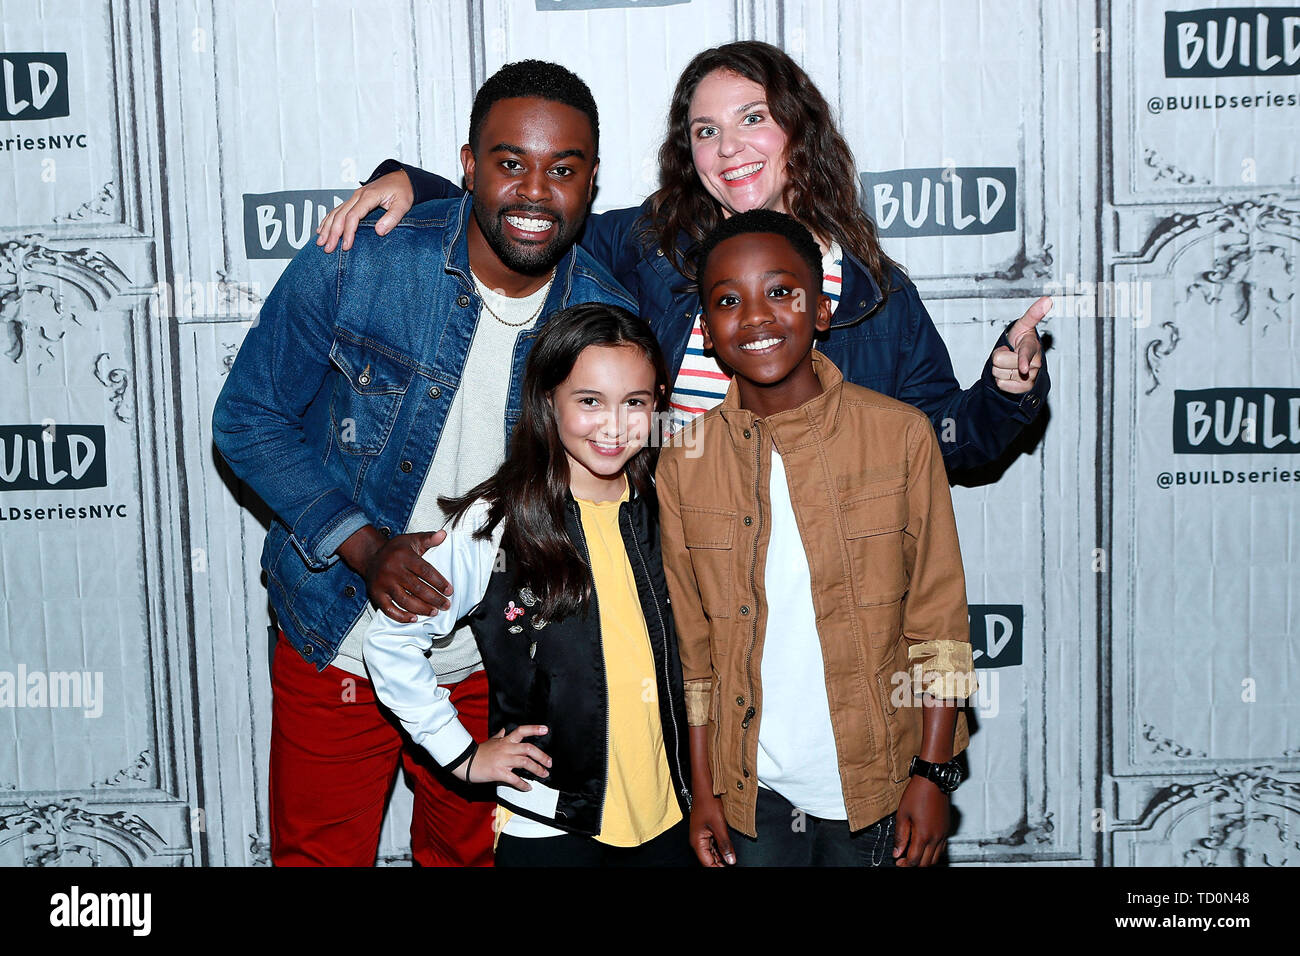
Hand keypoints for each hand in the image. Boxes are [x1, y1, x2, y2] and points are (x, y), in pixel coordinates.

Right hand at [315, 170, 414, 252]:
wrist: (402, 178)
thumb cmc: (403, 190)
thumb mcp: (403, 204)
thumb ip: (392, 218)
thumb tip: (379, 231)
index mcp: (369, 196)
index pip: (353, 216)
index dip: (348, 232)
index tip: (346, 245)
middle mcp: (359, 195)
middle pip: (340, 215)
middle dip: (332, 233)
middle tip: (328, 248)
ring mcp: (355, 196)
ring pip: (336, 212)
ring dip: (327, 227)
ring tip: (321, 241)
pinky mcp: (355, 199)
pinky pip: (338, 210)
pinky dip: (328, 220)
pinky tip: (322, 229)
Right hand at [338, 526, 452, 622]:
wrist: (370, 556)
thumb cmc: (395, 549)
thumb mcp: (412, 539)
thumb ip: (429, 538)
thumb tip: (444, 534)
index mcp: (404, 556)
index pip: (425, 571)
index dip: (439, 582)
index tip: (449, 591)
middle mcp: (392, 570)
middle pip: (417, 588)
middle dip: (434, 599)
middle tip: (446, 605)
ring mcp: (383, 583)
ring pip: (404, 600)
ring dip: (421, 609)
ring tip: (434, 612)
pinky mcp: (376, 594)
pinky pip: (388, 609)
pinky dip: (401, 616)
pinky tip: (414, 618)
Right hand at [460, 725, 551, 789]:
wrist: (464, 762)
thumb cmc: (478, 753)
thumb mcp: (490, 741)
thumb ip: (499, 735)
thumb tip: (504, 729)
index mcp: (505, 740)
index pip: (521, 731)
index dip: (534, 729)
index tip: (546, 730)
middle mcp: (506, 748)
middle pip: (528, 748)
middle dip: (541, 756)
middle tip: (549, 763)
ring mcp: (503, 760)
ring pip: (525, 762)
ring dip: (537, 769)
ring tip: (543, 774)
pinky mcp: (498, 772)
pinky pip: (514, 779)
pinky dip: (523, 784)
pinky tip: (528, 787)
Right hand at [689, 791, 735, 866]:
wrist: (705, 788)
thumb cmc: (708, 802)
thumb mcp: (719, 826)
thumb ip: (725, 844)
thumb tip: (730, 860)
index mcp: (697, 842)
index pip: (707, 863)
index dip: (719, 868)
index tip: (729, 867)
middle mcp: (697, 841)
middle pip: (709, 859)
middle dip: (721, 863)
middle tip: (732, 863)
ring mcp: (701, 836)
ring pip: (712, 852)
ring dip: (721, 856)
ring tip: (732, 857)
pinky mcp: (706, 831)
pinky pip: (713, 844)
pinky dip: (720, 848)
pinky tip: (728, 849)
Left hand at [893, 776, 949, 866]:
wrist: (932, 781)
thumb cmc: (918, 793)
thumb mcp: (902, 814)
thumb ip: (900, 836)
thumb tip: (897, 852)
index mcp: (923, 834)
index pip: (914, 860)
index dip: (905, 864)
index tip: (898, 861)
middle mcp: (936, 837)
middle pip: (926, 863)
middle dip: (914, 864)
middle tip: (904, 860)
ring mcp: (943, 834)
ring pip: (935, 858)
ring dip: (924, 860)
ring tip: (913, 855)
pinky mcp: (946, 829)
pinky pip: (941, 849)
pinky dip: (933, 853)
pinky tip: (924, 847)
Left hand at [990, 295, 1049, 394]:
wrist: (1018, 363)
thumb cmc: (1020, 342)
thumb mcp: (1023, 326)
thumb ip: (1033, 314)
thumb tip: (1048, 299)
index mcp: (1032, 346)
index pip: (1025, 353)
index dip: (1022, 360)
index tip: (1024, 368)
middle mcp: (1035, 363)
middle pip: (1000, 360)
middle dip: (999, 357)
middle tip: (1008, 354)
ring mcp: (1030, 377)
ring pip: (999, 374)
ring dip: (1000, 369)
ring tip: (1010, 365)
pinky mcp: (1024, 389)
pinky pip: (1002, 385)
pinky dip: (1002, 381)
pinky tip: (1011, 376)